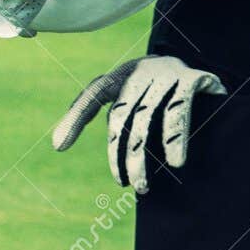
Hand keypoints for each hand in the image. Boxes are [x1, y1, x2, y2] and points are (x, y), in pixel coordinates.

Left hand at [52, 56, 226, 193]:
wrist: (194, 64)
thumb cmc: (147, 87)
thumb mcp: (120, 94)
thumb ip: (86, 114)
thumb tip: (56, 146)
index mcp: (122, 74)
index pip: (95, 92)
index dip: (76, 116)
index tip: (58, 146)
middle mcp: (142, 70)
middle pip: (122, 115)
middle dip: (119, 153)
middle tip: (123, 184)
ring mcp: (167, 73)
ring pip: (147, 117)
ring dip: (142, 154)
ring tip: (142, 186)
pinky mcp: (192, 78)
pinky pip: (180, 112)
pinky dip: (175, 138)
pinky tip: (175, 162)